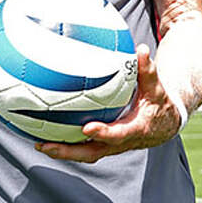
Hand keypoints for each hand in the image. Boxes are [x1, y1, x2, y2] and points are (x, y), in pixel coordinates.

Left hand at [35, 45, 183, 163]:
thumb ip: (148, 71)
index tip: (86, 127)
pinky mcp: (103, 145)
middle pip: (93, 152)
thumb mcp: (155, 88)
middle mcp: (119, 142)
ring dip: (62, 151)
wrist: (163, 126)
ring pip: (85, 153)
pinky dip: (65, 145)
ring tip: (39, 144)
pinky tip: (44, 137)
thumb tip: (141, 49)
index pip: (117, 134)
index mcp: (134, 129)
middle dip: (70, 151)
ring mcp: (110, 146)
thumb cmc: (158, 104)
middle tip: (47, 145)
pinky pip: (82, 148)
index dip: (103, 132)